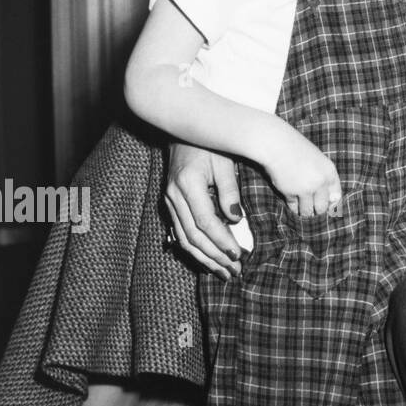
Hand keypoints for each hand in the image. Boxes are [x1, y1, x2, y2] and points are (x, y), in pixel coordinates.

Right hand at [164, 143, 243, 278]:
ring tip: (224, 272)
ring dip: (204, 258)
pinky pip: (181, 233)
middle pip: (193, 236)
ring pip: (184, 239)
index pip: (204, 221)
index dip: (221, 240)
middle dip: (214, 257)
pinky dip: (195, 249)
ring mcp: (168, 201)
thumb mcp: (225, 162)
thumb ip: (229, 191)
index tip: (237, 254)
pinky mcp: (170, 205)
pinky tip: (208, 260)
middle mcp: (173, 196)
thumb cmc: (209, 145)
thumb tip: (236, 219)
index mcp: (187, 184)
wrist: (184, 132)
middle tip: (234, 271)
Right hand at [265, 124, 342, 216]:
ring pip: (308, 211)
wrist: (278, 145)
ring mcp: (305, 188)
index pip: (337, 196)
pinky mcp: (290, 193)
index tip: (326, 206)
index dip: (332, 204)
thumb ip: (325, 178)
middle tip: (312, 210)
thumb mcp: (318, 160)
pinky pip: (294, 207)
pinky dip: (293, 207)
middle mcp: (320, 181)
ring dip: (304, 212)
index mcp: (329, 171)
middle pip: (322, 207)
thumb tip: (333, 201)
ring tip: (301, 209)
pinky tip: (292, 202)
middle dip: (317, 210)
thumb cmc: (297, 150)